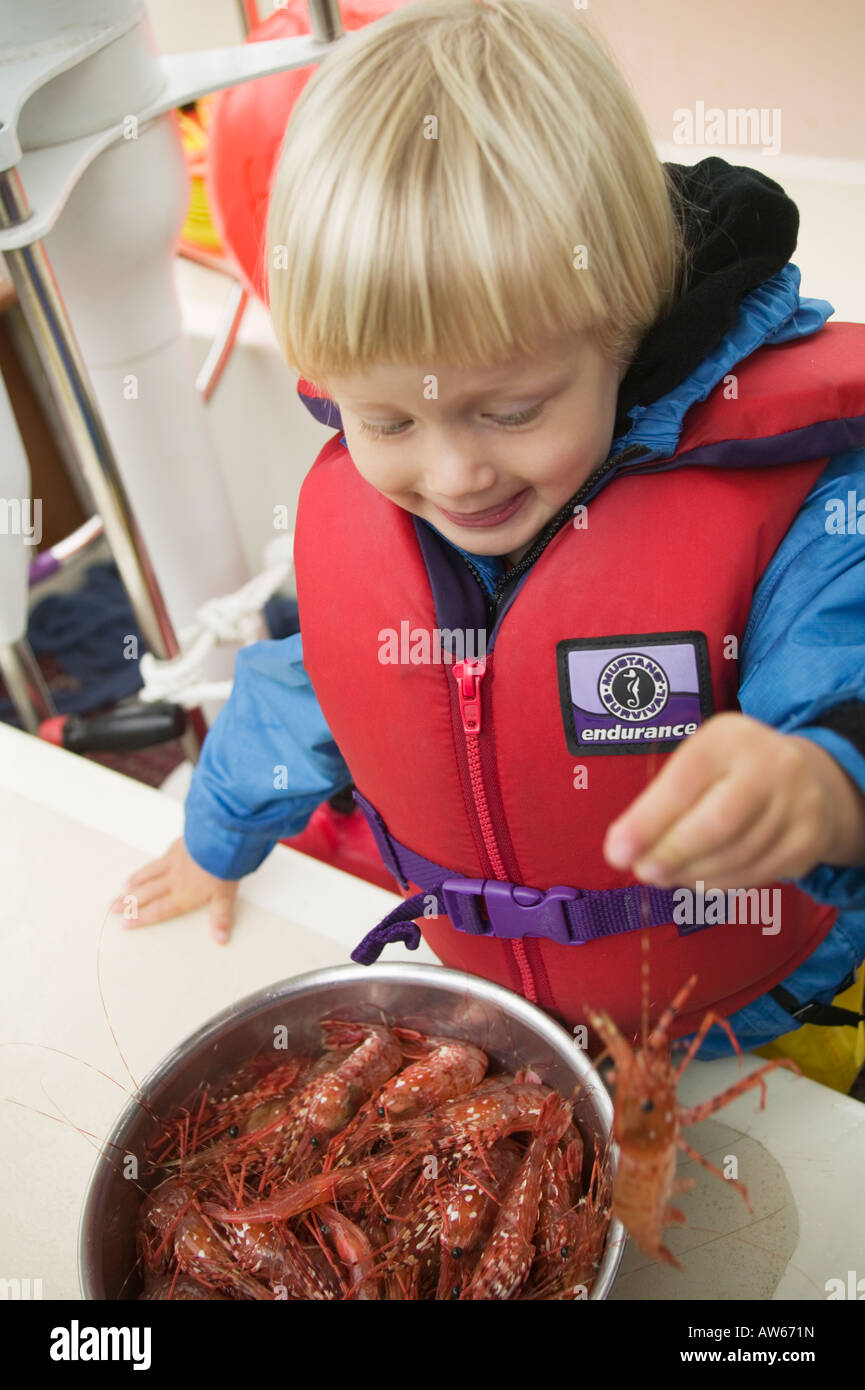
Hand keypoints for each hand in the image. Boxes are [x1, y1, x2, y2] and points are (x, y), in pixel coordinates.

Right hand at [107, 836, 240, 943]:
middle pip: (147, 893)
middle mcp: (174, 880)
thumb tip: (220, 940)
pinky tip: (148, 865)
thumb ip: (221, 917)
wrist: (219, 838)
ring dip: (135, 882)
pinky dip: (150, 864)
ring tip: (123, 886)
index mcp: (184, 895)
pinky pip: (159, 858)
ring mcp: (173, 862)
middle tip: (112, 907)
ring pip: (149, 874)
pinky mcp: (177, 846)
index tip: (125, 924)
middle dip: (129, 901)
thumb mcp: (226, 896)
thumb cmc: (223, 868)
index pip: (159, 910)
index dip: (142, 918)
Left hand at [603, 712, 864, 889]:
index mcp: (730, 738)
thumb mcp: (699, 764)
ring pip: (737, 855)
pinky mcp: (807, 842)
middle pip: (717, 824)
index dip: (647, 823)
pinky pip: (756, 874)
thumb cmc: (731, 773)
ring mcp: (797, 805)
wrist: (810, 779)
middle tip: (642, 871)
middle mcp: (771, 766)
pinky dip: (719, 883)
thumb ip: (661, 799)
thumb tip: (623, 847)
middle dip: (672, 854)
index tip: (616, 852)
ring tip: (665, 874)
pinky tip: (697, 879)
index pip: (684, 784)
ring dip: (692, 874)